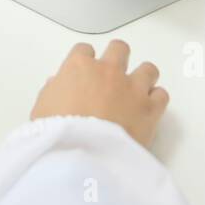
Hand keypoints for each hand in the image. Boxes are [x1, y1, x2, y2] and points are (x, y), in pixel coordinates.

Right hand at [30, 40, 168, 146]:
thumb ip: (53, 91)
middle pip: (119, 49)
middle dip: (116, 60)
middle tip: (112, 78)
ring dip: (142, 78)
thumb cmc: (55, 132)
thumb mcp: (42, 109)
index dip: (84, 62)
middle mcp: (108, 71)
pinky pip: (161, 94)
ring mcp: (132, 88)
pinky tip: (147, 110)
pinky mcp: (150, 108)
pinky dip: (156, 100)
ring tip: (135, 93)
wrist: (81, 156)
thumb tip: (58, 84)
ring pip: (147, 69)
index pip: (84, 50)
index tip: (84, 75)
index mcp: (79, 67)